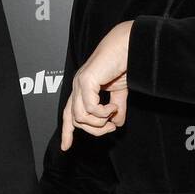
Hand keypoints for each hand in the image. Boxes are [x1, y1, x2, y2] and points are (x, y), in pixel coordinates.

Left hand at [61, 20, 132, 150]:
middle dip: (94, 129)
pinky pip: (90, 108)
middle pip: (76, 120)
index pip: (69, 113)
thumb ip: (116, 109)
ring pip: (81, 117)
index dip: (67, 131)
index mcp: (83, 88)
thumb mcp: (120, 93)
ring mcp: (80, 83)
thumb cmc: (124, 64)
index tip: (65, 147)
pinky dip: (103, 113)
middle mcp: (78, 86)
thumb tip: (116, 124)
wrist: (129, 46)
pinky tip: (113, 108)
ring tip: (113, 114)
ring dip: (99, 122)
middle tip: (111, 127)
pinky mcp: (86, 80)